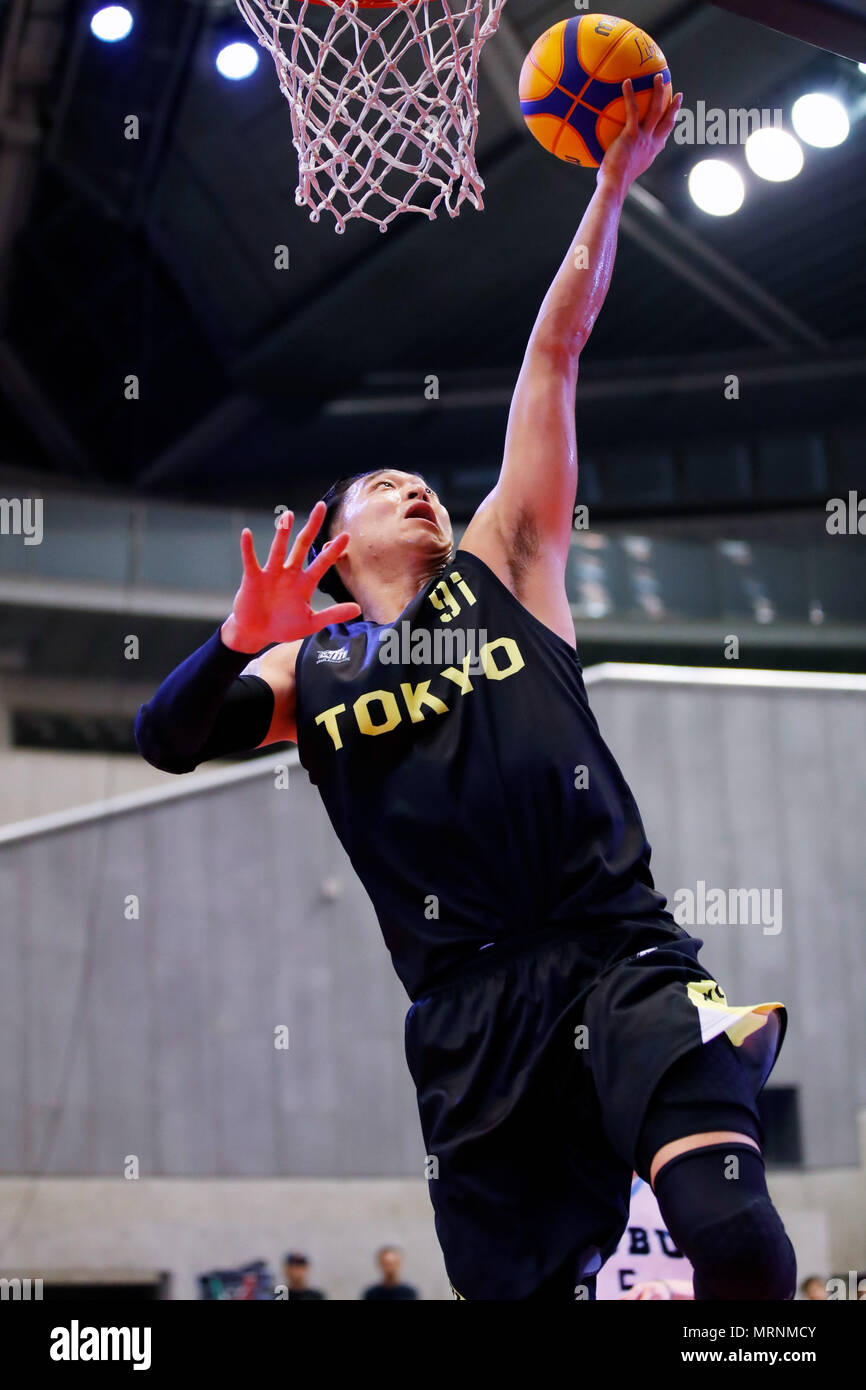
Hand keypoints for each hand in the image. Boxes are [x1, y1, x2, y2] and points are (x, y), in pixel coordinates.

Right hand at [221, 501, 360, 651]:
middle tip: (320, 506)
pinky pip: (250, 560)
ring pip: (279, 550)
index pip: (322, 563)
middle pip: (302, 546)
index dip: (333, 551)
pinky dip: (247, 548)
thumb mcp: (310, 623)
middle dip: (312, 527)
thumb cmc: (283, 627)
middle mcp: (289, 574)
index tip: (346, 536)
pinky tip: (247, 533)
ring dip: (282, 533)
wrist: (257, 633)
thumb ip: (332, 615)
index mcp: (305, 584)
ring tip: (288, 515)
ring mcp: (271, 574)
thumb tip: (358, 609)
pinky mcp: (253, 578)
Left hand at [598, 73, 682, 195]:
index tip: (672, 118)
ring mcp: (644, 138)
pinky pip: (632, 109)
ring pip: (656, 110)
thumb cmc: (613, 183)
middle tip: (678, 95)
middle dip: (674, 107)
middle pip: (668, 122)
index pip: (663, 137)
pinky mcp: (632, 134)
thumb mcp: (619, 172)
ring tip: (659, 77)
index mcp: (651, 153)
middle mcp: (651, 144)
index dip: (668, 126)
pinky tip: (626, 82)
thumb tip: (602, 162)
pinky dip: (630, 95)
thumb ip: (616, 161)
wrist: (615, 185)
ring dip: (659, 92)